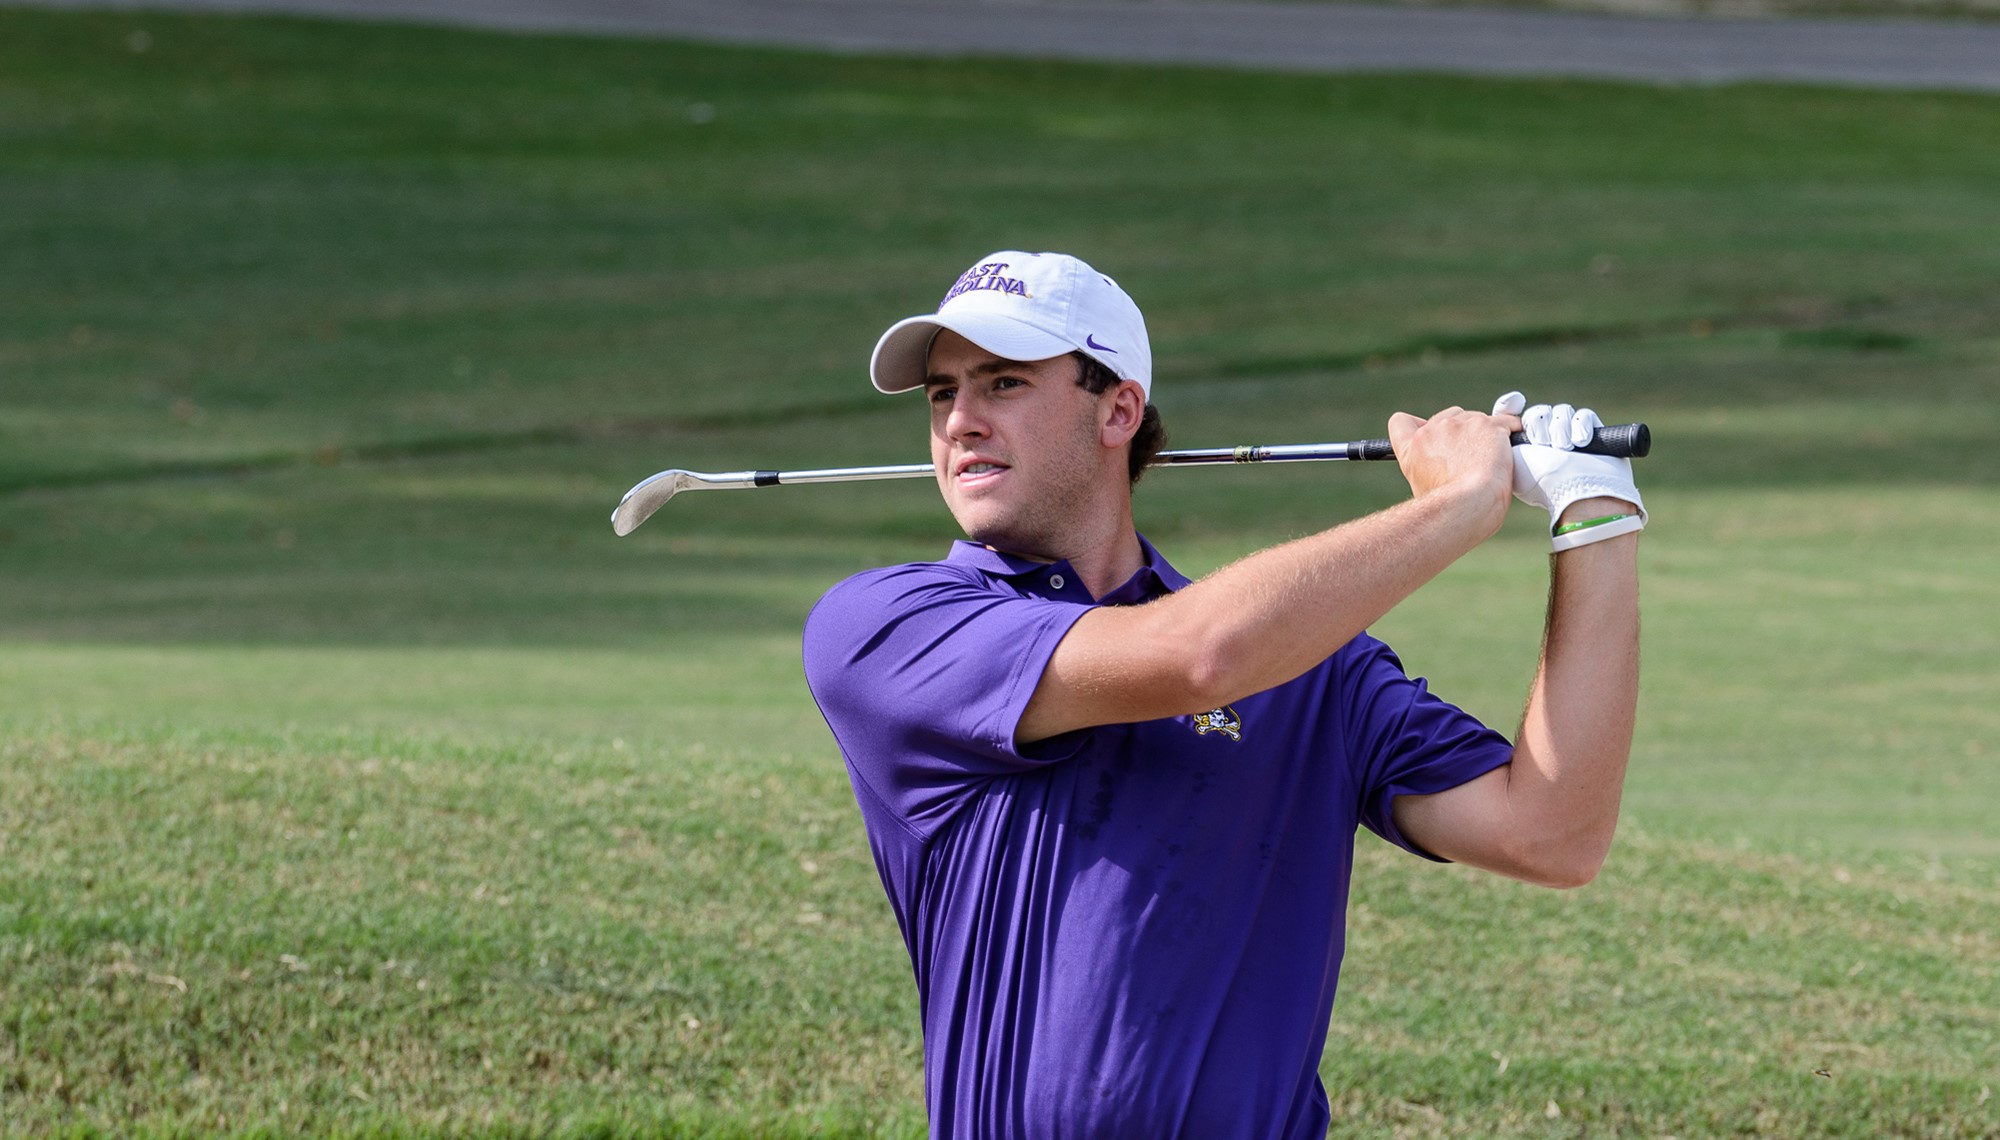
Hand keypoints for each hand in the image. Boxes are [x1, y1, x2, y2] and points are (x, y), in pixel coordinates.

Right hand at [1386, 404, 1516, 531]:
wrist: (1471, 504)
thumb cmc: (1450, 509)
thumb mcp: (1424, 489)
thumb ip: (1429, 469)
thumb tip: (1442, 470)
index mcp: (1412, 448)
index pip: (1401, 422)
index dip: (1416, 426)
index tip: (1432, 436)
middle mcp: (1433, 430)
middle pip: (1448, 416)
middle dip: (1461, 432)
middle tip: (1472, 457)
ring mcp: (1461, 424)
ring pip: (1477, 418)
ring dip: (1485, 434)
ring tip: (1493, 460)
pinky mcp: (1488, 425)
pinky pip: (1506, 421)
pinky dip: (1511, 430)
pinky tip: (1513, 444)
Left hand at [1492, 391, 1645, 535]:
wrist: (1576, 492)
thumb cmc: (1542, 482)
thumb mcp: (1513, 462)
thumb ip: (1502, 440)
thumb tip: (1500, 416)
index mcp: (1525, 447)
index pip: (1516, 418)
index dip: (1513, 406)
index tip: (1515, 401)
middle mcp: (1547, 441)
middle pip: (1538, 412)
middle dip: (1538, 423)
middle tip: (1542, 441)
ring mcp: (1570, 437)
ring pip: (1560, 412)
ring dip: (1559, 428)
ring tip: (1563, 447)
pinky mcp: (1592, 434)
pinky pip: (1584, 415)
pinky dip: (1580, 425)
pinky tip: (1579, 441)